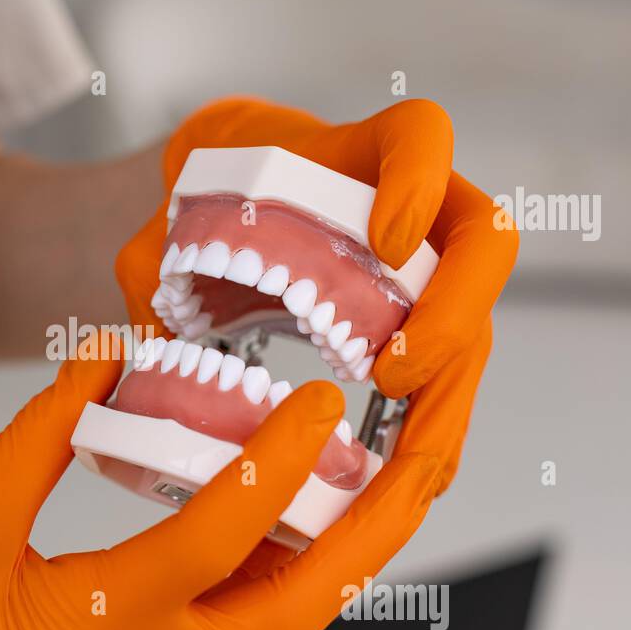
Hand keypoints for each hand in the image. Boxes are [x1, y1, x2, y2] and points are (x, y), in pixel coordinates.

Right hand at [0, 351, 438, 629]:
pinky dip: (265, 577)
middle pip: (293, 613)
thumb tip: (110, 350)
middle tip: (412, 461)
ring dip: (327, 559)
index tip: (316, 402)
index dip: (275, 462)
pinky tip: (274, 522)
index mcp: (95, 624)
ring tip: (366, 480)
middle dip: (366, 537)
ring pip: (270, 629)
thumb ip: (48, 426)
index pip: (217, 540)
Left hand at [116, 97, 517, 489]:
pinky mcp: (419, 338)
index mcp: (355, 157)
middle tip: (392, 381)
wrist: (230, 209)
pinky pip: (443, 389)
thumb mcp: (175, 212)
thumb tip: (149, 333)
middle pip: (481, 247)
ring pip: (472, 336)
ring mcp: (428, 278)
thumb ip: (153, 258)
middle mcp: (414, 211)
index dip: (419, 181)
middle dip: (451, 322)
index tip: (386, 242)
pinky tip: (393, 495)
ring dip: (444, 412)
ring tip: (400, 478)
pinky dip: (426, 448)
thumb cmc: (215, 201)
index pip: (418, 134)